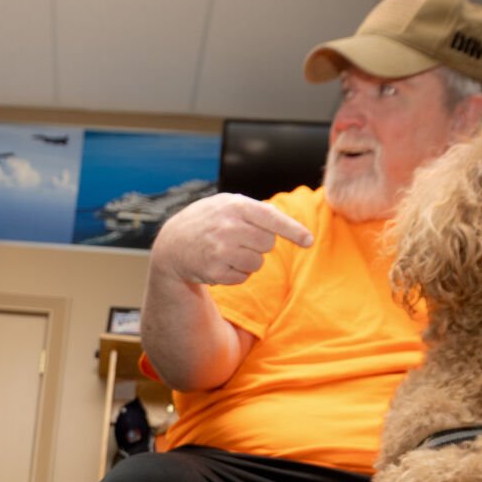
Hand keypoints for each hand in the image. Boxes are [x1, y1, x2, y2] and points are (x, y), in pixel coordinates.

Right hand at [150, 193, 313, 286]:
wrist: (173, 244)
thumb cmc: (208, 221)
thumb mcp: (227, 205)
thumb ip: (256, 210)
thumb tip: (283, 222)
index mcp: (236, 206)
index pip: (272, 219)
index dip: (294, 231)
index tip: (309, 241)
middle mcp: (229, 227)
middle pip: (268, 244)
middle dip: (259, 245)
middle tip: (240, 240)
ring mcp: (221, 250)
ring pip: (257, 263)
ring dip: (248, 261)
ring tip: (228, 252)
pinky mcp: (215, 271)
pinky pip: (243, 277)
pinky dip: (236, 273)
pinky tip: (219, 263)